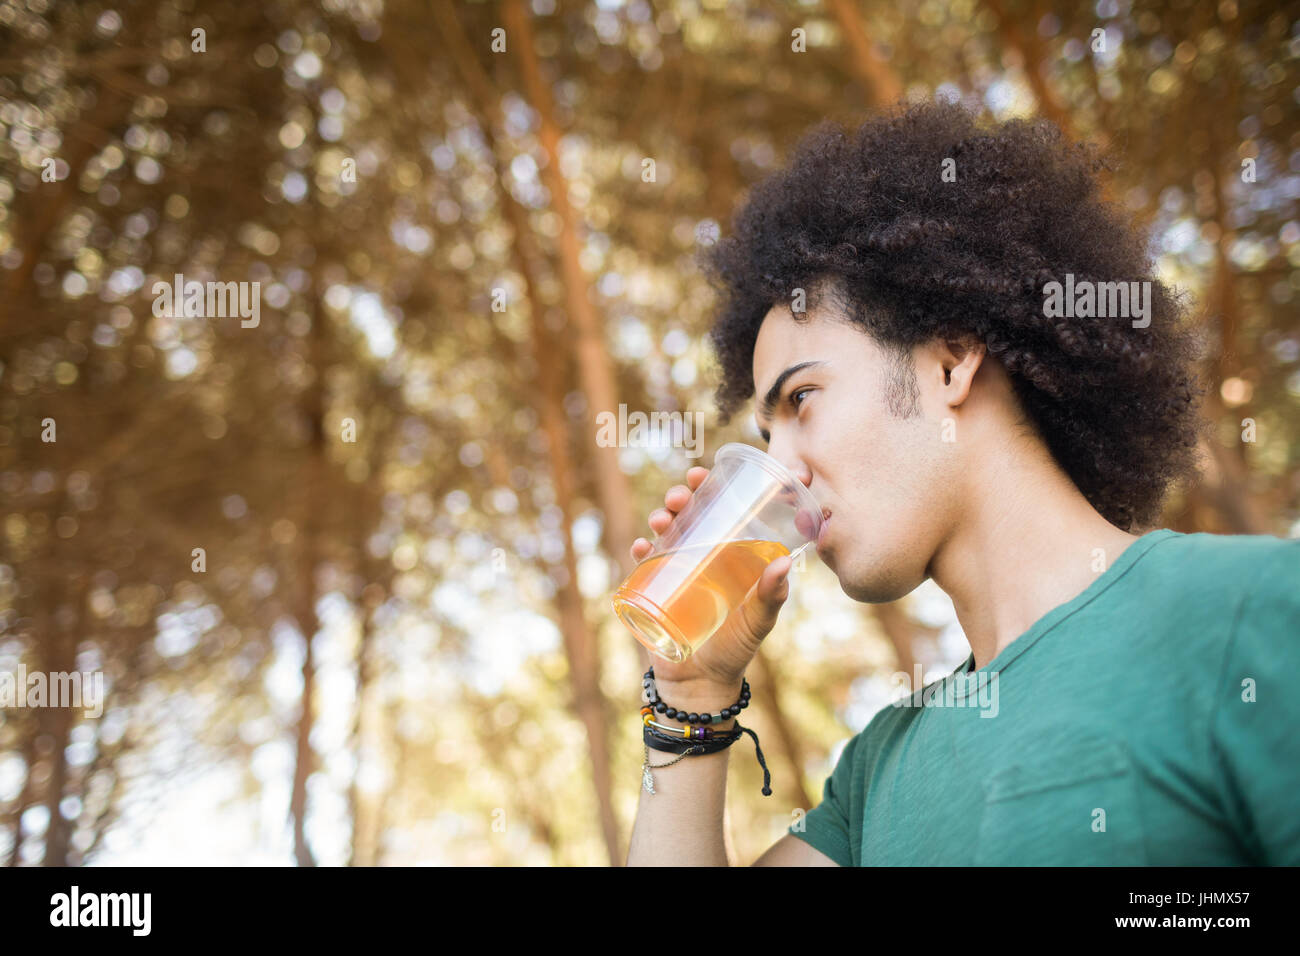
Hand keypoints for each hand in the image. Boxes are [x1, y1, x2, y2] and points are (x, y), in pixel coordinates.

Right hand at [630, 466, 794, 701]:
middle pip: (694, 513)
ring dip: (663, 515)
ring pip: (667, 531)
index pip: (732, 512)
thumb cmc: (734, 650)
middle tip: (685, 490)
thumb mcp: (757, 623)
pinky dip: (640, 550)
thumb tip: (787, 562)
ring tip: (664, 515)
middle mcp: (703, 556)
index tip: (727, 472)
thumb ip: (771, 597)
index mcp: (732, 556)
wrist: (699, 685)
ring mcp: (677, 569)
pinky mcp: (654, 588)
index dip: (727, 488)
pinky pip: (643, 563)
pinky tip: (641, 546)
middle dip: (687, 494)